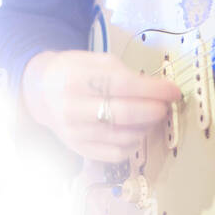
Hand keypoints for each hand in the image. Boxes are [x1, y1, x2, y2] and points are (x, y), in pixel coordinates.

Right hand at [20, 49, 181, 162]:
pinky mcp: (79, 150)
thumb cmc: (73, 72)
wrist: (41, 93)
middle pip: (124, 114)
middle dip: (153, 111)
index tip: (173, 90)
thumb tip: (154, 88)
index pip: (122, 86)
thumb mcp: (93, 60)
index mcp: (77, 79)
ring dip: (146, 128)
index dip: (153, 90)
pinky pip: (115, 154)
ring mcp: (75, 133)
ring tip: (151, 116)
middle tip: (165, 105)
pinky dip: (133, 144)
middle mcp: (73, 109)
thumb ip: (122, 71)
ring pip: (122, 137)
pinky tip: (136, 131)